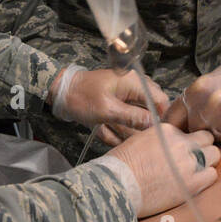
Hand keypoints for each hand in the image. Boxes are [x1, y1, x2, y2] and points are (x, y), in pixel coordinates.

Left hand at [52, 65, 170, 145]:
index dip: (161, 117)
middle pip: (150, 109)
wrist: (60, 91)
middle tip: (133, 139)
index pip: (160, 99)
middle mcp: (134, 86)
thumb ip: (132, 117)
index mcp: (135, 82)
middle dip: (141, 126)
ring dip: (126, 128)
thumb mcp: (107, 110)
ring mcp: (126, 94)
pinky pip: (125, 117)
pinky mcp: (118, 102)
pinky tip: (105, 133)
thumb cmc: (82, 97)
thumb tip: (154, 124)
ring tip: (113, 135)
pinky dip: (117, 127)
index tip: (155, 134)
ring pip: (137, 115)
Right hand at [106, 124, 219, 217]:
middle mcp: (181, 142)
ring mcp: (189, 162)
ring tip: (194, 171)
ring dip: (206, 162)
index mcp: (168, 130)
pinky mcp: (192, 182)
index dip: (188, 141)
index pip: (190, 131)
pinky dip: (205, 178)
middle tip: (193, 159)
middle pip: (207, 139)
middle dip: (202, 148)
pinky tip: (194, 182)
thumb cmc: (121, 166)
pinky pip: (212, 175)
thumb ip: (161, 140)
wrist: (117, 186)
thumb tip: (170, 146)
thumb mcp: (140, 140)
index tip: (183, 150)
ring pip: (214, 155)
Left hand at [165, 40, 220, 143]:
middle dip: (205, 130)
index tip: (178, 138)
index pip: (172, 121)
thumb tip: (174, 127)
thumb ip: (193, 102)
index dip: (175, 131)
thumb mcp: (210, 82)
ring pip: (217, 139)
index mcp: (196, 90)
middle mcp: (209, 102)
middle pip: (195, 133)